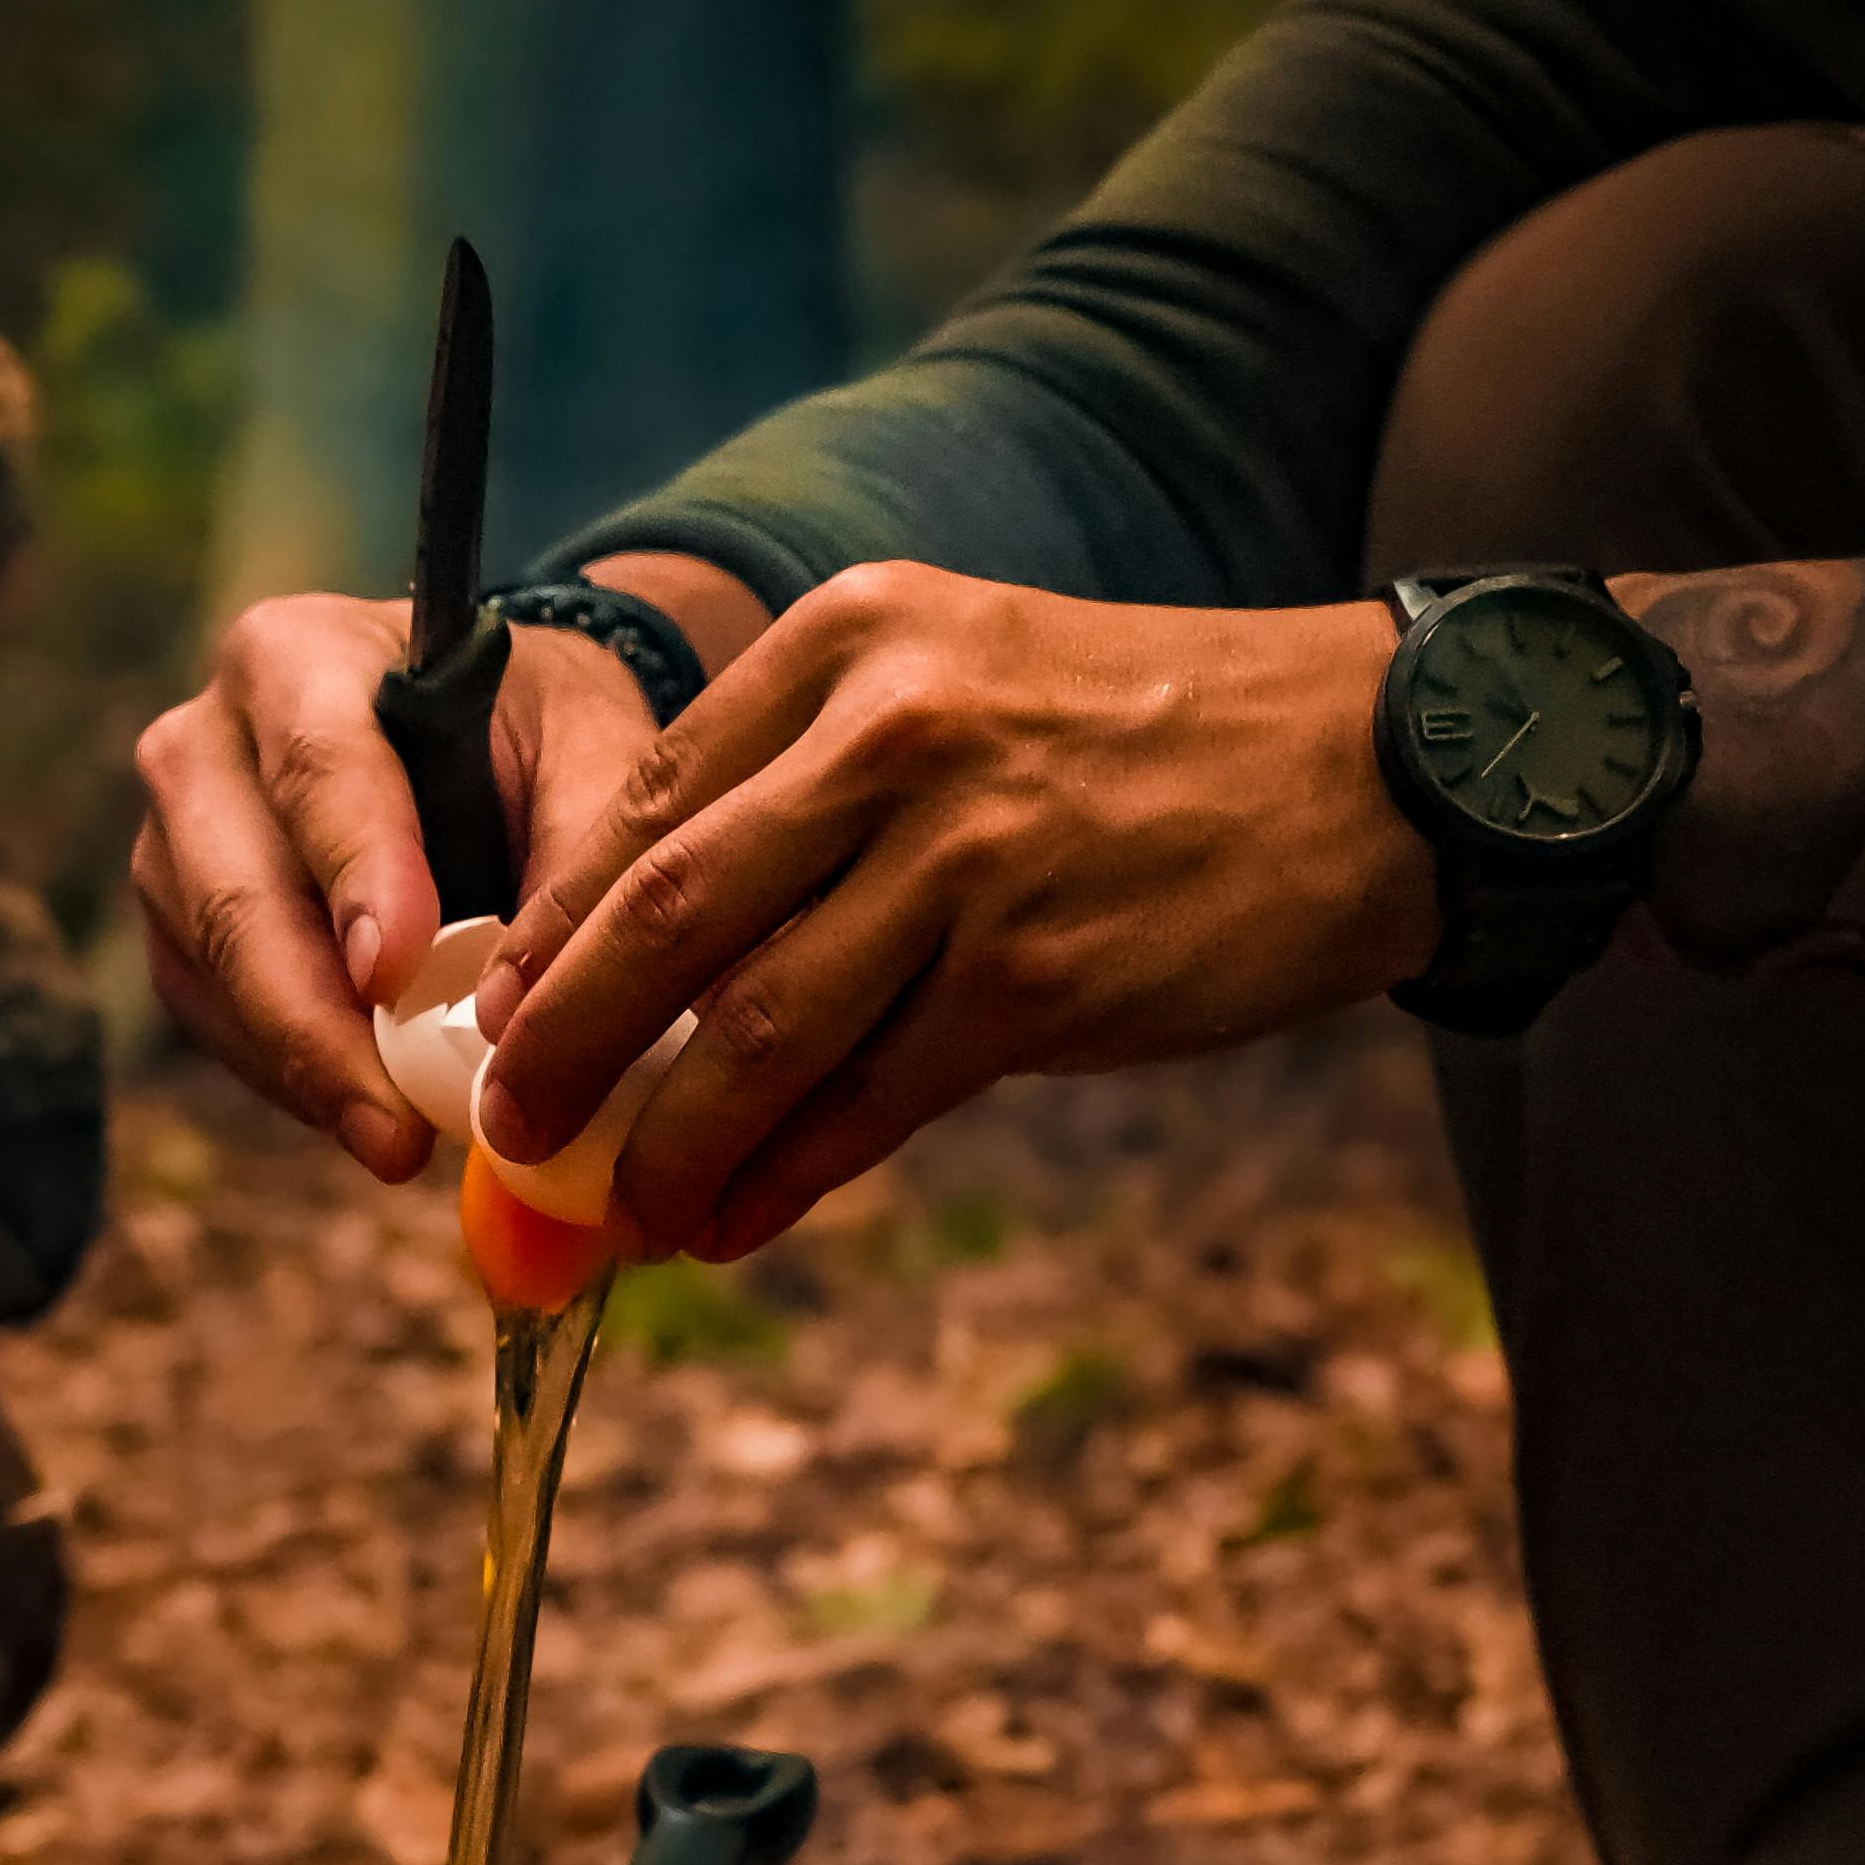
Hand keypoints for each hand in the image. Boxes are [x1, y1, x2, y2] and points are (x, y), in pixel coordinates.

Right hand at [131, 593, 661, 1180]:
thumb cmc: (530, 729)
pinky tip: (373, 1111)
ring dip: (308, 1073)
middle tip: (396, 1137)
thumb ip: (584, 842)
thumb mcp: (587, 744)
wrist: (473, 733)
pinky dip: (295, 1081)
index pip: (317, 771)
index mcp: (297, 658)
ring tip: (402, 1145)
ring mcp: (173, 846)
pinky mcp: (178, 934)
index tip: (393, 976)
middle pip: (235, 898)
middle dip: (315, 1030)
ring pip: (214, 977)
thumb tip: (531, 1003)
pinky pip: (218, 1025)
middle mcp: (203, 744)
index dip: (355, 876)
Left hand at [470, 567, 1440, 1258]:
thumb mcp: (961, 680)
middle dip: (566, 1049)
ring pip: (753, 1032)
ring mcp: (965, 857)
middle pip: (666, 919)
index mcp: (850, 643)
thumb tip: (651, 950)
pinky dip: (783, 1177)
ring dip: (668, 1144)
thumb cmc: (1142, 744)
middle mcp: (892, 733)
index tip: (501, 1024)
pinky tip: (738, 1221)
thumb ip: (812, 784)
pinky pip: (865, 1102)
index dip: (556, 937)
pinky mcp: (1032, 977)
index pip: (651, 805)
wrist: (1363, 768)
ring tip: (623, 1211)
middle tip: (513, 1134)